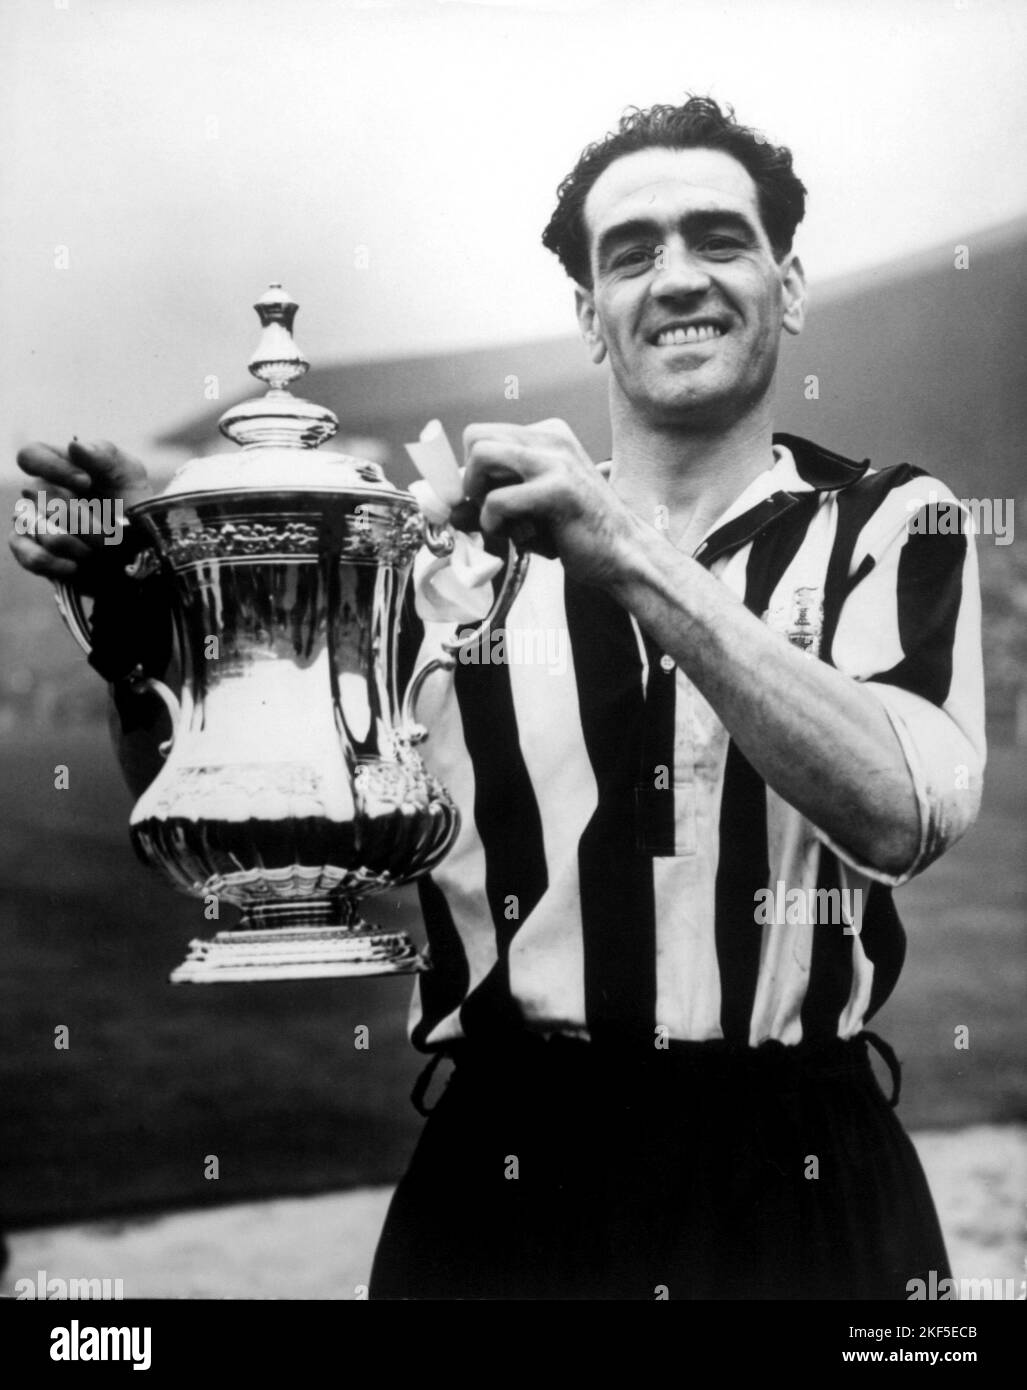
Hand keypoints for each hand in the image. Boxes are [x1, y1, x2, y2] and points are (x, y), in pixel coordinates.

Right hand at [8, 440, 152, 594]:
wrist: (139, 547)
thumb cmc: (130, 502)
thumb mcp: (128, 475)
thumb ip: (105, 455)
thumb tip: (75, 446)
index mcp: (56, 465)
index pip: (31, 456)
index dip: (54, 468)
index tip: (86, 482)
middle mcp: (37, 492)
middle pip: (41, 499)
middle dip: (84, 518)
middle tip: (110, 529)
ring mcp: (31, 522)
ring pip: (43, 531)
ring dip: (80, 543)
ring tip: (101, 548)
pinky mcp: (31, 551)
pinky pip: (32, 556)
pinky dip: (56, 563)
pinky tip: (76, 565)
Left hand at [457, 418, 638, 588]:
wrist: (624, 555)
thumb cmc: (579, 533)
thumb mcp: (528, 513)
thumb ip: (489, 504)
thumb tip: (449, 510)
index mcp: (547, 435)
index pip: (483, 435)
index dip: (468, 470)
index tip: (474, 500)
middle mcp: (551, 438)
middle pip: (475, 439)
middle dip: (469, 480)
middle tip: (489, 510)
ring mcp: (556, 460)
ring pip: (481, 458)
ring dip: (480, 498)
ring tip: (503, 523)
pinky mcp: (558, 489)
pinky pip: (498, 499)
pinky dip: (495, 523)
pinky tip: (519, 536)